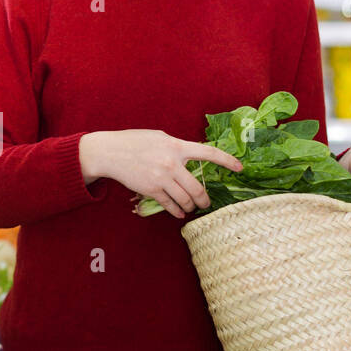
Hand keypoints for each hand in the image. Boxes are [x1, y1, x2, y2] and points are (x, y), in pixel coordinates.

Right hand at [79, 129, 242, 218]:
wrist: (111, 152)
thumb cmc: (135, 141)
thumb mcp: (160, 137)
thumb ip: (177, 146)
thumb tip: (192, 156)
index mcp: (177, 146)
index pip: (208, 153)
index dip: (227, 161)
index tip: (240, 168)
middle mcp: (172, 163)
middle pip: (197, 188)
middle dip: (205, 199)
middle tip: (207, 203)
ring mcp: (161, 178)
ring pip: (185, 200)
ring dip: (191, 206)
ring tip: (192, 207)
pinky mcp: (150, 190)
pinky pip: (169, 205)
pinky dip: (176, 211)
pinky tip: (179, 213)